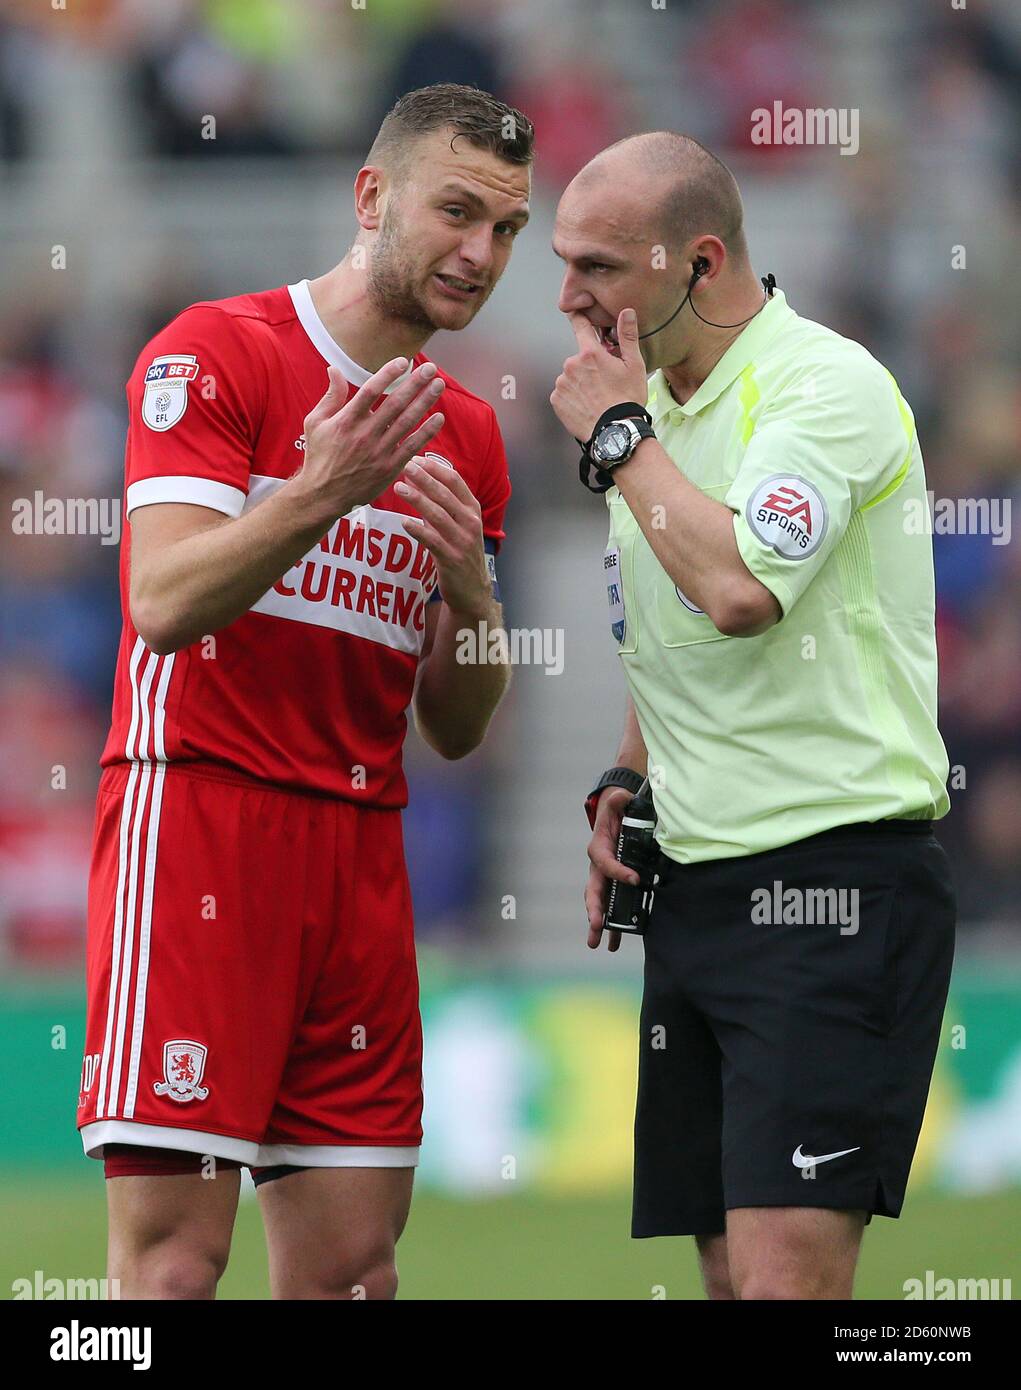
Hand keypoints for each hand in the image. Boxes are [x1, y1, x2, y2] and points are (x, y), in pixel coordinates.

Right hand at [298, 359, 445, 515]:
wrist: (323, 495)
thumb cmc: (319, 456)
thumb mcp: (315, 423)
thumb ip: (330, 396)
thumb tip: (334, 369)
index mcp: (346, 420)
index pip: (371, 391)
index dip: (389, 374)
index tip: (403, 362)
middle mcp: (365, 434)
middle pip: (395, 403)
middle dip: (415, 383)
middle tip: (431, 368)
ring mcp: (379, 451)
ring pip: (407, 422)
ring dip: (425, 402)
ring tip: (438, 385)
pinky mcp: (389, 468)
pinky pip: (412, 446)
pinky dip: (427, 432)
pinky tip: (439, 418)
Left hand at [396, 455, 490, 617]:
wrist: (471, 590)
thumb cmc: (460, 551)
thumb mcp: (457, 524)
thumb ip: (442, 504)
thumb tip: (418, 478)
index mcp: (472, 509)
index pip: (455, 481)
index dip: (435, 468)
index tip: (416, 458)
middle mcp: (470, 522)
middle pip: (445, 494)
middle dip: (424, 478)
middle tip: (405, 465)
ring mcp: (462, 541)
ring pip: (438, 515)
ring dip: (418, 500)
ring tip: (399, 488)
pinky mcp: (452, 559)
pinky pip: (433, 541)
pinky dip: (418, 530)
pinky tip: (404, 522)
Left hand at [550, 308, 648, 443]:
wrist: (615, 431)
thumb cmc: (627, 399)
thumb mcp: (634, 366)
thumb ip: (627, 336)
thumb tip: (627, 311)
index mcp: (590, 353)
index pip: (580, 326)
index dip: (579, 318)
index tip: (574, 312)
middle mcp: (571, 365)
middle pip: (578, 359)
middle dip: (588, 366)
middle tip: (604, 382)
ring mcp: (562, 383)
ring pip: (570, 377)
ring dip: (580, 382)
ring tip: (596, 397)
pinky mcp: (556, 400)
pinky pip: (563, 393)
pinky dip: (572, 397)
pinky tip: (586, 405)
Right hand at [585, 786, 640, 951]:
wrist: (619, 817)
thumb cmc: (618, 811)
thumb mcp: (618, 801)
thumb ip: (618, 800)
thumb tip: (620, 798)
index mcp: (599, 848)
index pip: (605, 863)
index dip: (618, 872)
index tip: (635, 880)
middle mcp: (598, 867)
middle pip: (593, 891)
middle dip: (594, 909)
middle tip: (596, 925)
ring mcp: (605, 879)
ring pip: (599, 904)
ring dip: (598, 924)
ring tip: (598, 943)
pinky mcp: (615, 885)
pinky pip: (613, 906)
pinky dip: (613, 925)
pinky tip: (614, 943)